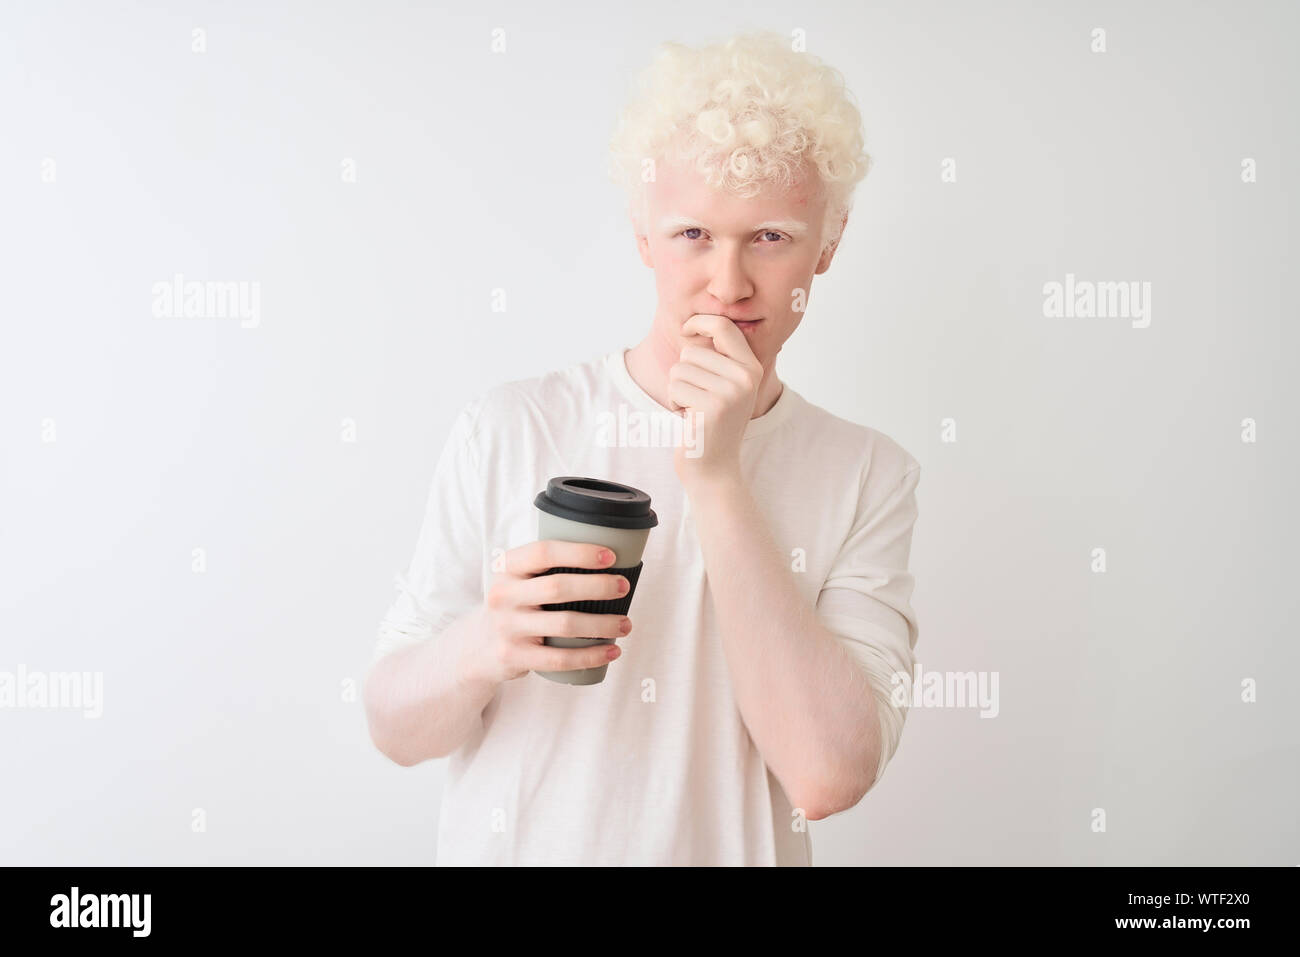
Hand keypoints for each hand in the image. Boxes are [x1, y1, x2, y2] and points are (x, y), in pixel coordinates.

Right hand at [461, 540, 632, 684]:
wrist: (477, 645)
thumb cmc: (514, 603)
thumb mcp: (517, 578)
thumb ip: (547, 566)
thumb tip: (610, 558)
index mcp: (507, 568)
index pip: (543, 552)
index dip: (579, 552)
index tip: (610, 556)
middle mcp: (503, 595)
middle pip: (558, 588)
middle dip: (598, 586)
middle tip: (623, 587)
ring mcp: (507, 627)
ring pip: (565, 624)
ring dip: (603, 624)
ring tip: (626, 623)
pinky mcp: (514, 657)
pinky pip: (560, 658)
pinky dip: (591, 655)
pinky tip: (612, 651)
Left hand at [668, 313, 762, 491]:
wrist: (714, 469)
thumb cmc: (711, 424)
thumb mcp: (725, 387)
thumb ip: (718, 358)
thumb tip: (696, 324)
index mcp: (752, 367)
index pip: (724, 327)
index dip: (700, 322)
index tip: (686, 329)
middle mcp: (746, 377)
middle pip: (692, 351)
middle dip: (684, 373)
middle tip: (697, 398)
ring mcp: (731, 392)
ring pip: (680, 369)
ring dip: (678, 390)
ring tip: (694, 409)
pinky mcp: (712, 407)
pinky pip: (674, 387)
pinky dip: (674, 403)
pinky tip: (689, 418)